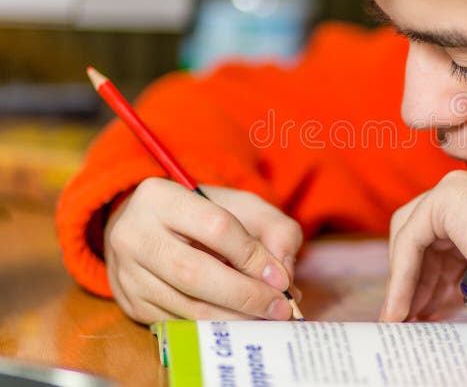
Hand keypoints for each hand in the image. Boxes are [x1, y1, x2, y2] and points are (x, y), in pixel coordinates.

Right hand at [104, 177, 302, 323]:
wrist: (155, 226)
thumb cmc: (207, 214)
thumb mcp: (245, 207)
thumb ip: (275, 231)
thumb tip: (283, 275)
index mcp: (161, 197)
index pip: (215, 227)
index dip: (252, 256)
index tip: (281, 277)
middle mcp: (133, 234)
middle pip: (194, 273)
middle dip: (245, 295)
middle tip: (280, 307)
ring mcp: (126, 273)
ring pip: (186, 306)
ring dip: (234, 317)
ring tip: (266, 317)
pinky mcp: (130, 303)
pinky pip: (178, 325)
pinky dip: (215, 327)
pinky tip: (240, 322)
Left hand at [381, 169, 466, 321]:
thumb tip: (447, 303)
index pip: (450, 234)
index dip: (435, 274)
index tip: (428, 310)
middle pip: (426, 232)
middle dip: (417, 277)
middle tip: (411, 315)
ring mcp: (463, 187)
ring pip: (414, 238)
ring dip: (406, 282)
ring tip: (402, 320)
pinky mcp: (447, 196)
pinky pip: (412, 241)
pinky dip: (404, 278)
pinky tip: (400, 309)